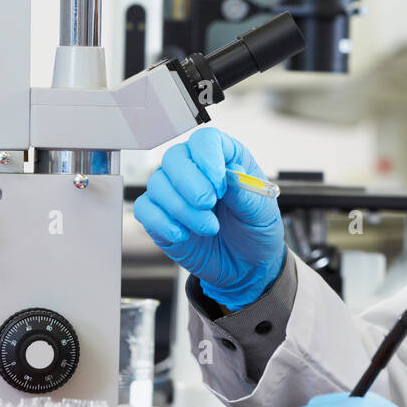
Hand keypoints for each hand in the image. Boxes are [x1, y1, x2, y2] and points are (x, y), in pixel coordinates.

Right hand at [132, 126, 285, 308]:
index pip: (205, 141)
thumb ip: (245, 192)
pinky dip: (161, 223)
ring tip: (209, 228)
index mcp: (224, 158)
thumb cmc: (255, 229)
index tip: (218, 181)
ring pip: (158, 184)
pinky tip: (183, 235)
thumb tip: (230, 174)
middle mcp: (195, 170)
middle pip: (175, 158)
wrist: (246, 264)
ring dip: (182, 209)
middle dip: (189, 183)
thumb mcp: (261, 211)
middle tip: (208, 204)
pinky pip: (145, 209)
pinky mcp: (160, 216)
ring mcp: (175, 192)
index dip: (207, 156)